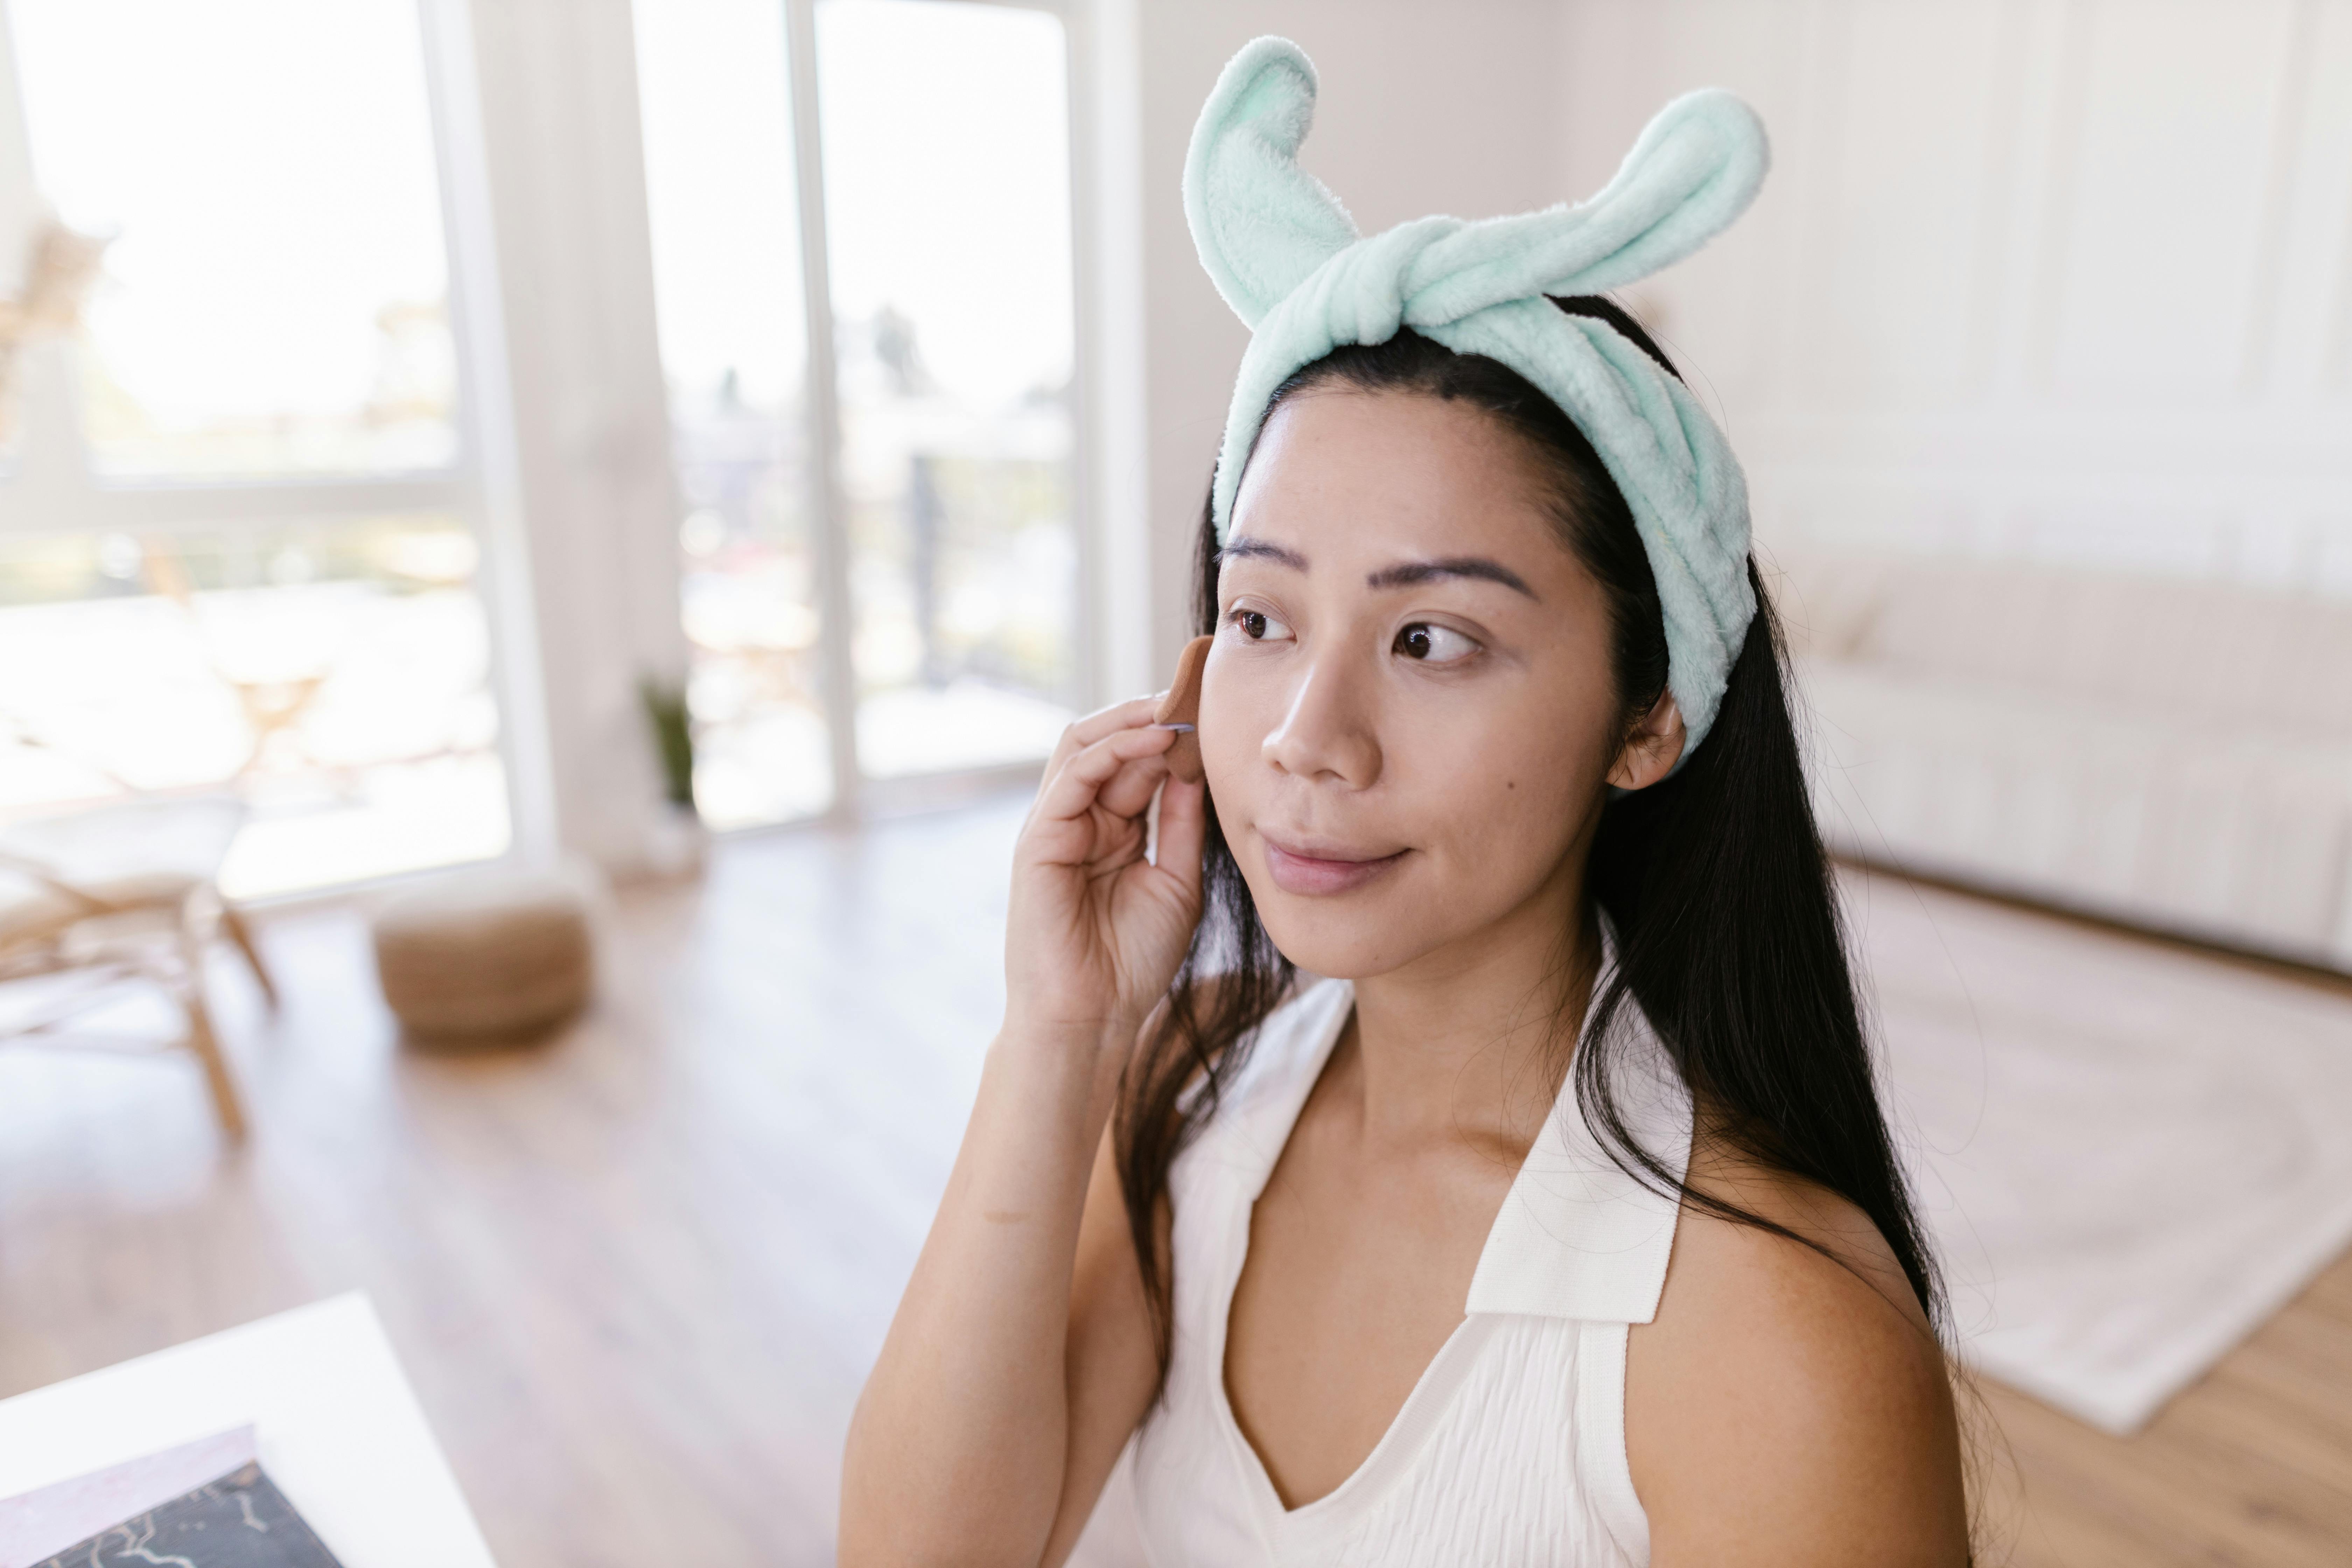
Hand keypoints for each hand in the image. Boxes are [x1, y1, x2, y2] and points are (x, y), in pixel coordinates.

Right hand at [1004, 696, 1206, 1049]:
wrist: (1093, 1017)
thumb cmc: (1132, 963)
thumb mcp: (1176, 882)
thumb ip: (1180, 825)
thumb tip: (1197, 767)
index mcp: (1111, 831)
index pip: (1137, 763)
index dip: (1175, 735)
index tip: (1217, 714)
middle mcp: (1080, 820)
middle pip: (1110, 743)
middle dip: (1153, 713)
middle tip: (1198, 691)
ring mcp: (1055, 826)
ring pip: (1084, 744)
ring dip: (1132, 719)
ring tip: (1179, 704)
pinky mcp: (1039, 839)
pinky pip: (1073, 775)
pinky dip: (1114, 748)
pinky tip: (1155, 739)